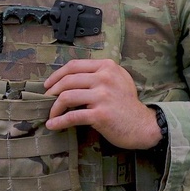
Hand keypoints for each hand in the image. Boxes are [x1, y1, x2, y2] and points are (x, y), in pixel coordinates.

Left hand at [43, 59, 161, 149]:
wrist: (143, 125)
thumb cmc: (127, 103)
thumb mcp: (118, 79)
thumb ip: (99, 73)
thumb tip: (71, 77)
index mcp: (107, 67)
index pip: (74, 65)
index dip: (57, 75)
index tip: (48, 84)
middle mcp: (105, 78)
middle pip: (68, 80)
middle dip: (52, 91)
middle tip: (46, 100)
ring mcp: (102, 96)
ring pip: (66, 97)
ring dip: (54, 107)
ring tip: (51, 114)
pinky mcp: (100, 114)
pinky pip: (72, 116)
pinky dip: (59, 121)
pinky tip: (53, 125)